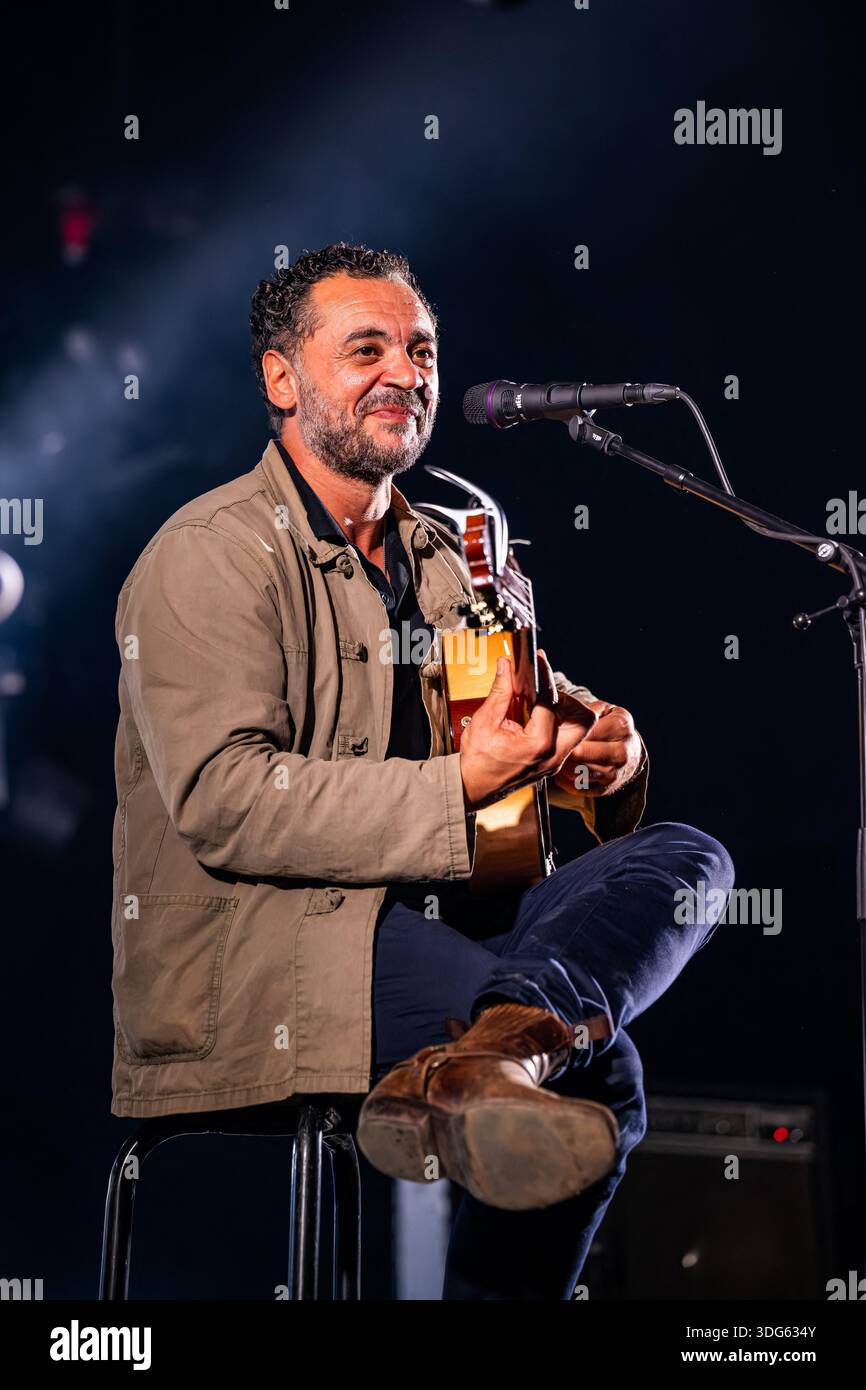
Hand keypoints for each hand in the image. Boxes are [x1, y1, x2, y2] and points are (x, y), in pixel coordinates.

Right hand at [459, 649, 593, 810]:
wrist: (471, 788)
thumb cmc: (476, 763)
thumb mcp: (485, 721)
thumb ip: (500, 691)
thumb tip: (506, 667)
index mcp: (538, 745)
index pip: (552, 701)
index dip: (544, 677)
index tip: (539, 662)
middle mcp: (553, 756)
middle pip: (583, 720)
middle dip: (568, 700)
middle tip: (546, 690)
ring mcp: (555, 762)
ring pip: (578, 731)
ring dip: (565, 713)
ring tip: (541, 703)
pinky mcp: (552, 763)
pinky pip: (566, 739)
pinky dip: (557, 723)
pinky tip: (537, 716)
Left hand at [552, 688, 643, 798]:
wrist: (631, 754)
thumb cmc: (611, 727)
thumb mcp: (605, 711)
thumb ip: (586, 710)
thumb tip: (562, 711)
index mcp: (621, 727)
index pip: (587, 730)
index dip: (568, 730)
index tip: (554, 727)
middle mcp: (621, 753)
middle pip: (580, 753)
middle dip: (563, 747)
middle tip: (550, 742)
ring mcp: (613, 774)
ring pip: (576, 772)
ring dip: (561, 763)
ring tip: (555, 753)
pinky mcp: (603, 789)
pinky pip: (575, 786)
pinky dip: (563, 778)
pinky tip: (561, 767)